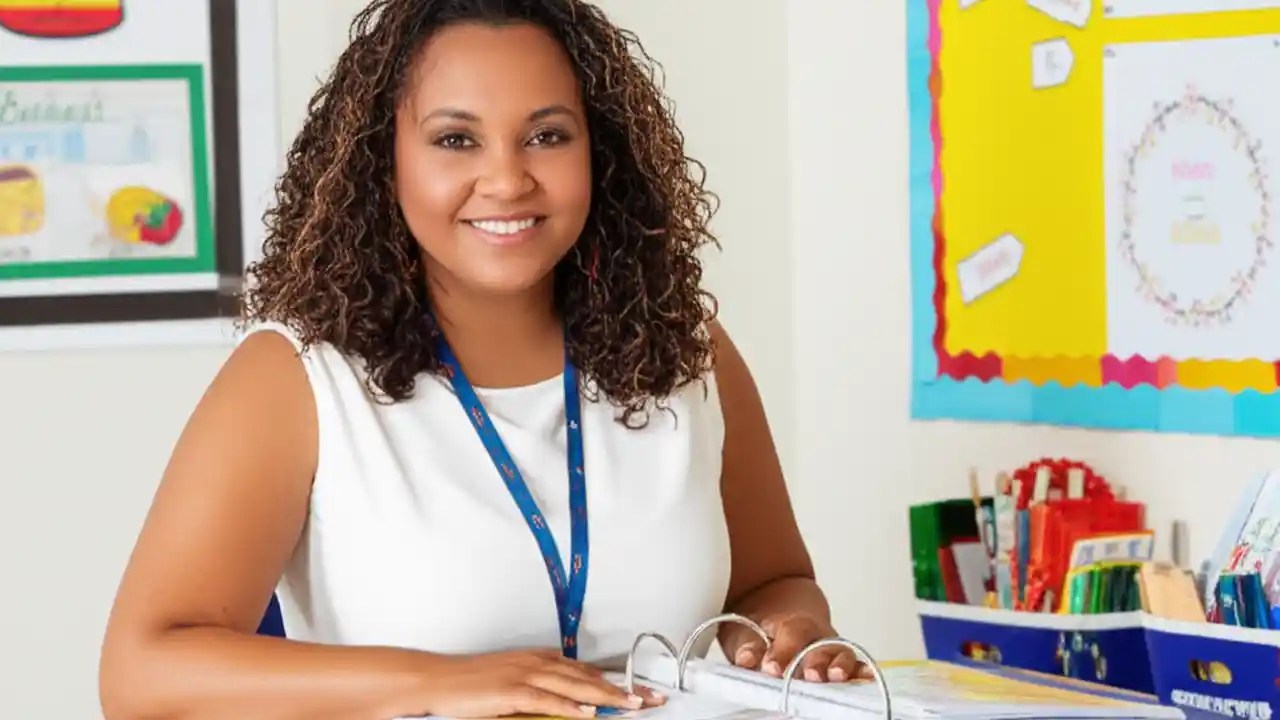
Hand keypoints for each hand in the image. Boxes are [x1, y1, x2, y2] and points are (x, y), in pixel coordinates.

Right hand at [417, 648, 665, 717]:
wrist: (436, 679)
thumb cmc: (469, 684)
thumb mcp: (511, 684)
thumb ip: (540, 692)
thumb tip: (568, 705)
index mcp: (538, 659)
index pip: (586, 671)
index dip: (616, 681)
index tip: (640, 691)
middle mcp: (536, 661)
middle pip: (588, 676)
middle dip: (623, 688)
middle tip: (651, 698)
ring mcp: (524, 674)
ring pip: (575, 685)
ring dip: (606, 696)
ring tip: (632, 706)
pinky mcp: (511, 690)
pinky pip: (547, 698)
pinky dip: (570, 705)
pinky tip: (588, 712)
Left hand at [722, 613, 871, 683]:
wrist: (780, 607)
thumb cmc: (762, 626)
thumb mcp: (747, 632)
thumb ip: (748, 646)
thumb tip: (747, 659)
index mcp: (791, 624)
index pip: (791, 633)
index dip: (783, 651)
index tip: (771, 668)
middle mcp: (816, 633)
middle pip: (820, 644)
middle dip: (817, 660)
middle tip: (811, 675)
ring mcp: (830, 647)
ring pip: (840, 653)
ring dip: (841, 666)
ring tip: (838, 677)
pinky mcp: (839, 661)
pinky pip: (853, 665)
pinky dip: (861, 671)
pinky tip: (866, 677)